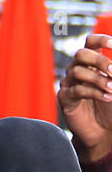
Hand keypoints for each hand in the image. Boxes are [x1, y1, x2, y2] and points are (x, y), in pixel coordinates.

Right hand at [58, 33, 111, 161]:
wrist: (105, 132)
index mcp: (92, 62)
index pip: (91, 42)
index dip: (100, 39)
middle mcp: (78, 69)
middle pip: (81, 54)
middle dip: (99, 61)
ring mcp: (69, 83)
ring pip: (78, 71)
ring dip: (99, 80)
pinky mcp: (65, 98)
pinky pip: (77, 90)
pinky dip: (95, 92)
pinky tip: (108, 98)